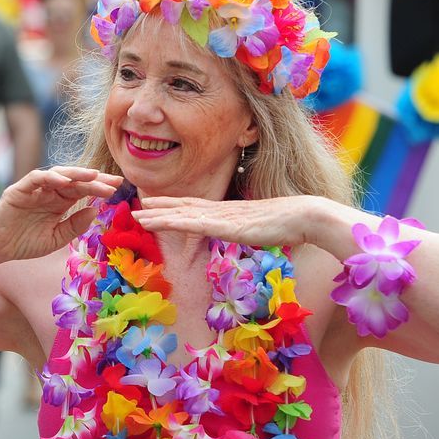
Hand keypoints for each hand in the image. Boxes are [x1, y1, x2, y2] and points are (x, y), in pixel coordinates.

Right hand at [0, 166, 123, 266]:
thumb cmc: (25, 243)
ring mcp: (34, 189)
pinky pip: (36, 179)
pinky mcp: (19, 190)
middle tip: (115, 181)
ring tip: (94, 176)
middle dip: (95, 180)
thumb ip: (75, 225)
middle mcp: (49, 192)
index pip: (84, 191)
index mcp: (60, 202)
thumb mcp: (57, 238)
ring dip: (77, 174)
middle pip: (75, 181)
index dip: (100, 188)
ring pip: (58, 175)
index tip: (119, 188)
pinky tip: (65, 182)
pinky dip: (50, 177)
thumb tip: (95, 210)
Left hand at [131, 195, 327, 247]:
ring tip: (136, 215)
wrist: (303, 216)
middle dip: (159, 206)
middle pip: (183, 205)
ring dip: (157, 215)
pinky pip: (190, 224)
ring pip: (182, 214)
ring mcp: (221, 216)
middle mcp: (221, 209)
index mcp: (229, 210)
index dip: (173, 204)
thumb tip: (245, 235)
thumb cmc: (289, 225)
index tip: (155, 203)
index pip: (195, 205)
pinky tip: (154, 222)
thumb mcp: (261, 229)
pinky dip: (169, 222)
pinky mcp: (223, 225)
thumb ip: (249, 231)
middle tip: (134, 205)